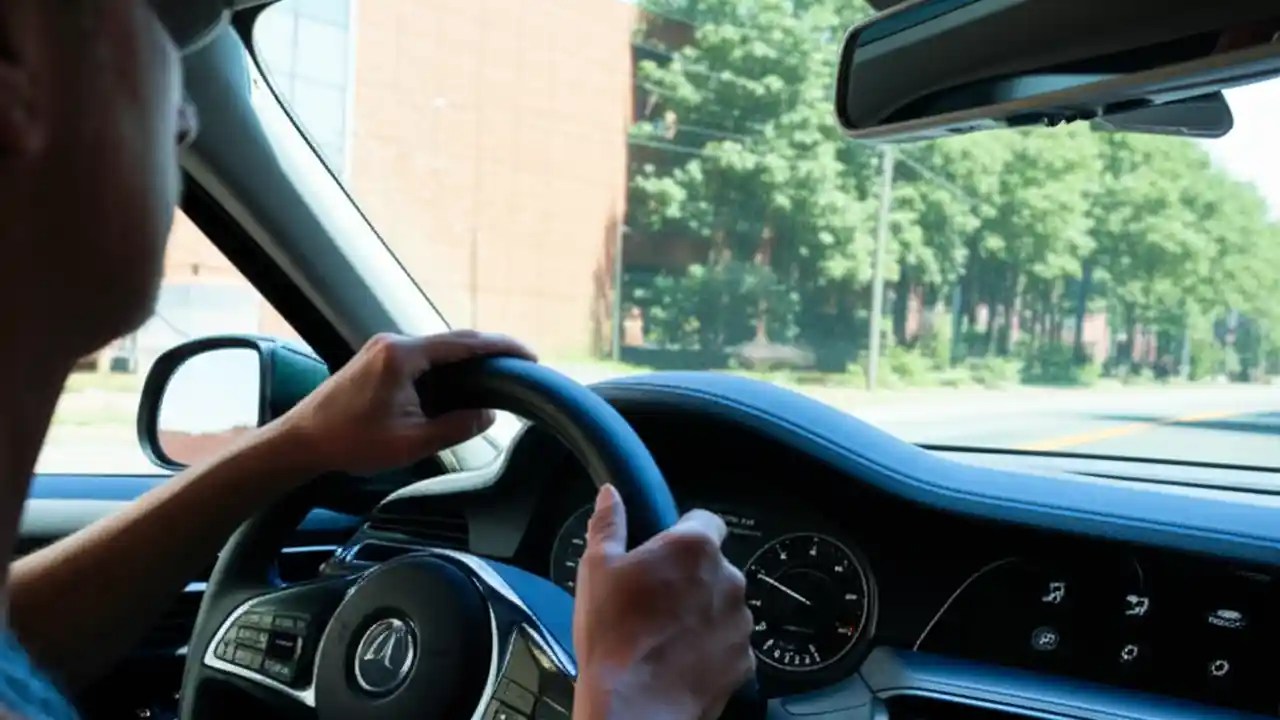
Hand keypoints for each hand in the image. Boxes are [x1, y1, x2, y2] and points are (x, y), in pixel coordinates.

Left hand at [274, 330, 535, 474]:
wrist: (300, 442)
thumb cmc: (349, 442)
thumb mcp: (411, 442)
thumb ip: (456, 426)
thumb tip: (488, 415)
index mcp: (403, 355)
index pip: (465, 343)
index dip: (502, 348)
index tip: (529, 355)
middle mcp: (394, 342)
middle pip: (454, 340)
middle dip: (490, 350)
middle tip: (522, 363)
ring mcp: (383, 348)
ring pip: (438, 348)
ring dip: (468, 358)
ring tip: (498, 373)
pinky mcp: (377, 359)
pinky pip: (422, 356)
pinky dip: (447, 366)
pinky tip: (460, 382)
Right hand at [572, 485, 754, 719]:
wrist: (634, 707)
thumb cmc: (613, 635)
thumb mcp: (597, 570)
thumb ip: (608, 525)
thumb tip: (611, 495)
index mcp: (694, 547)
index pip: (706, 521)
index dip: (684, 533)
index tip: (664, 552)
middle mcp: (729, 578)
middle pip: (715, 566)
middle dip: (692, 578)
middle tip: (655, 599)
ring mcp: (741, 622)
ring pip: (724, 605)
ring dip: (704, 612)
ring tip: (666, 634)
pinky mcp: (745, 660)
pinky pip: (729, 644)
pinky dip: (712, 648)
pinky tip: (681, 660)